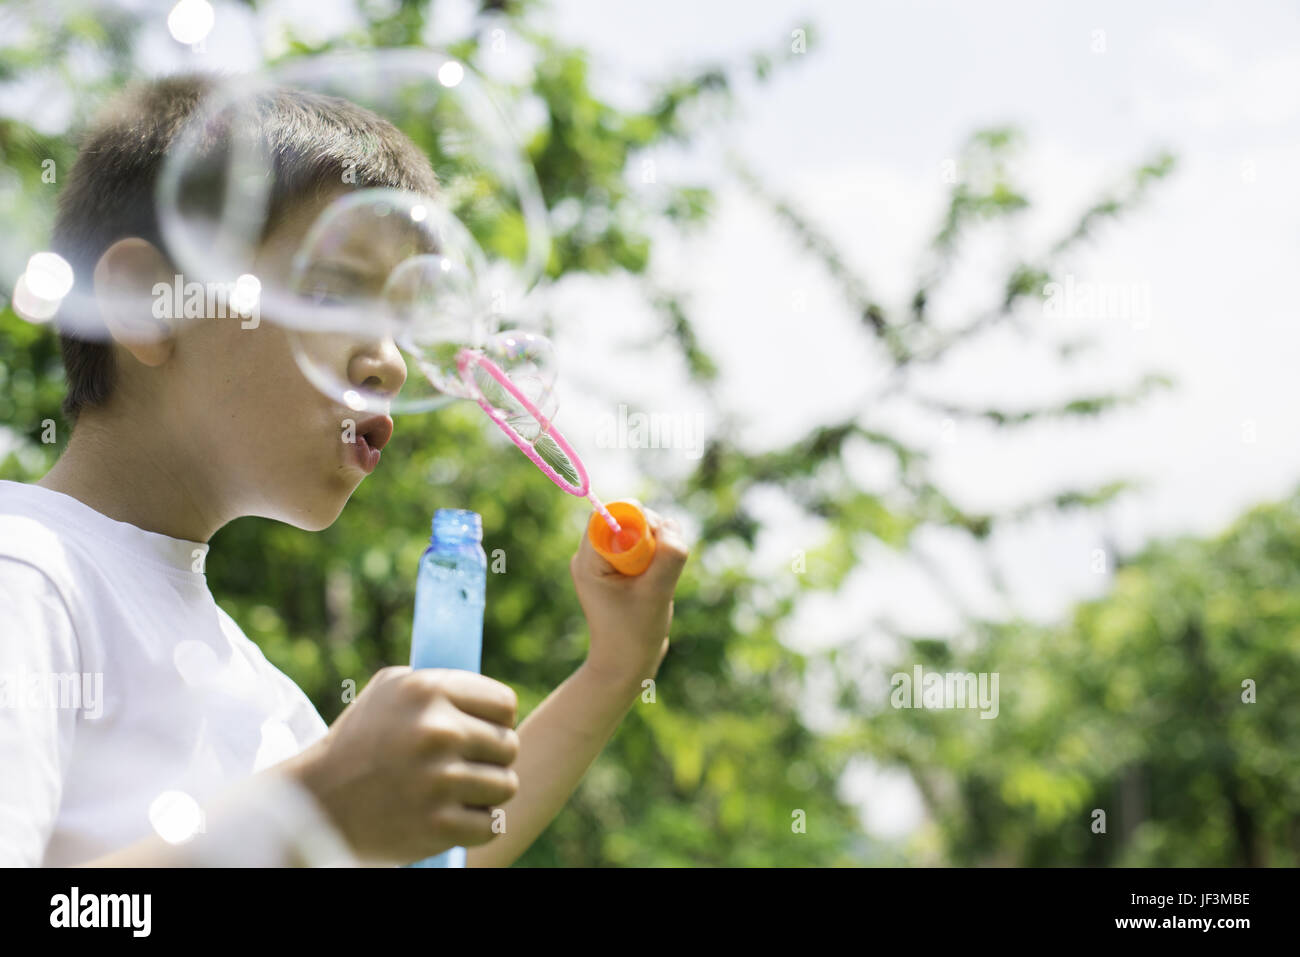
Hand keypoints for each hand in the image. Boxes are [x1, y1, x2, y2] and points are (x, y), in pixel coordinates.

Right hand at [284, 666, 519, 865]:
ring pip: (506, 785)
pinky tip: (450, 816)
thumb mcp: (389, 691)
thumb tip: (490, 694)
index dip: (495, 719)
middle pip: (509, 745)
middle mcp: (437, 732)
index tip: (478, 730)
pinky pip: (491, 824)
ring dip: (485, 792)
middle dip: (491, 757)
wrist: (315, 804)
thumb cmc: (358, 742)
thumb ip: (440, 683)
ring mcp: (439, 781)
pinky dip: (474, 825)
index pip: (504, 704)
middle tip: (463, 765)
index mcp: (428, 691)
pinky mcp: (438, 826)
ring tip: (455, 791)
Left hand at [571, 500, 689, 686]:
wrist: (625, 666)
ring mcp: (604, 562)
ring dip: (656, 547)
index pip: (609, 515)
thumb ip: (668, 556)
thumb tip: (671, 525)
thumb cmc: (635, 634)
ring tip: (657, 580)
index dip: (638, 521)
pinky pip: (640, 548)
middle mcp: (591, 556)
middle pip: (624, 519)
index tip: (656, 543)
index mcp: (588, 560)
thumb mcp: (657, 593)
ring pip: (636, 532)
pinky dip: (656, 558)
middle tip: (660, 565)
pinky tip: (655, 584)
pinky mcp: (619, 569)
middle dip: (651, 533)